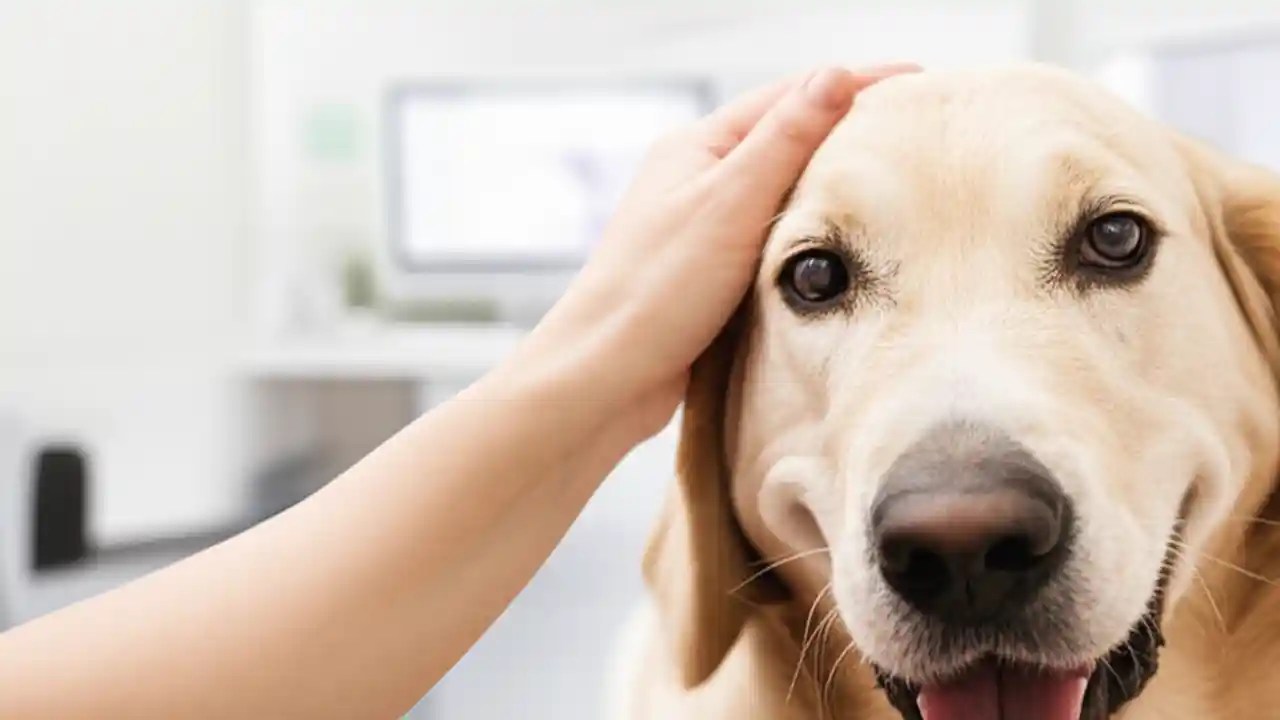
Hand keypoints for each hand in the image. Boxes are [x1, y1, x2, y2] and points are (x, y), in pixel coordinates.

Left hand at [506, 65, 917, 439]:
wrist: (607, 377)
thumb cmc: (654, 290)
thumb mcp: (730, 203)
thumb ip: (784, 140)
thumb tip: (834, 75)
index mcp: (696, 146)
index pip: (788, 97)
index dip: (854, 84)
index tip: (917, 80)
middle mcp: (698, 179)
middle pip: (786, 138)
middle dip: (848, 128)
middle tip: (915, 126)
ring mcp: (703, 227)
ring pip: (782, 191)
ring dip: (830, 182)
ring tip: (892, 177)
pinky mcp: (711, 273)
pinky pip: (773, 237)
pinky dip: (810, 231)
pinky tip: (841, 240)